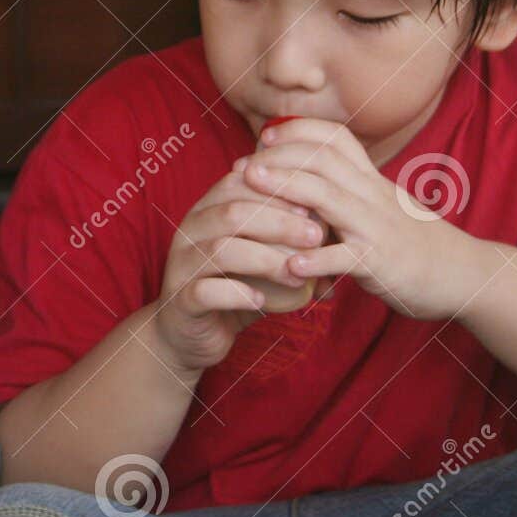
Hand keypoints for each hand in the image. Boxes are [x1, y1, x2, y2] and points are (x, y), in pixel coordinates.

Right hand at [151, 161, 328, 372]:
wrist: (190, 333)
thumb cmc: (232, 286)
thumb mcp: (259, 257)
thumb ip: (285, 239)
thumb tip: (336, 226)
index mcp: (207, 210)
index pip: (240, 183)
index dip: (278, 189)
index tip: (315, 203)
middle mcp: (190, 231)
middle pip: (233, 212)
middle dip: (280, 221)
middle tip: (317, 236)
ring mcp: (181, 264)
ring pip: (221, 249)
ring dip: (266, 259)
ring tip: (298, 274)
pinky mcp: (180, 300)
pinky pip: (206, 291)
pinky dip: (238, 294)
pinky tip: (262, 301)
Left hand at [245, 118, 491, 320]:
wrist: (464, 274)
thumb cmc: (415, 242)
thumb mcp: (383, 205)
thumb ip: (350, 190)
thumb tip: (310, 177)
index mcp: (371, 180)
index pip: (336, 139)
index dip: (299, 131)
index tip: (265, 136)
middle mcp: (373, 195)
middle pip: (322, 161)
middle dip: (278, 158)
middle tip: (241, 166)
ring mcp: (377, 228)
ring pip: (327, 199)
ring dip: (285, 190)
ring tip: (250, 191)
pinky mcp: (381, 264)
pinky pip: (345, 258)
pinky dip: (315, 260)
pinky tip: (289, 265)